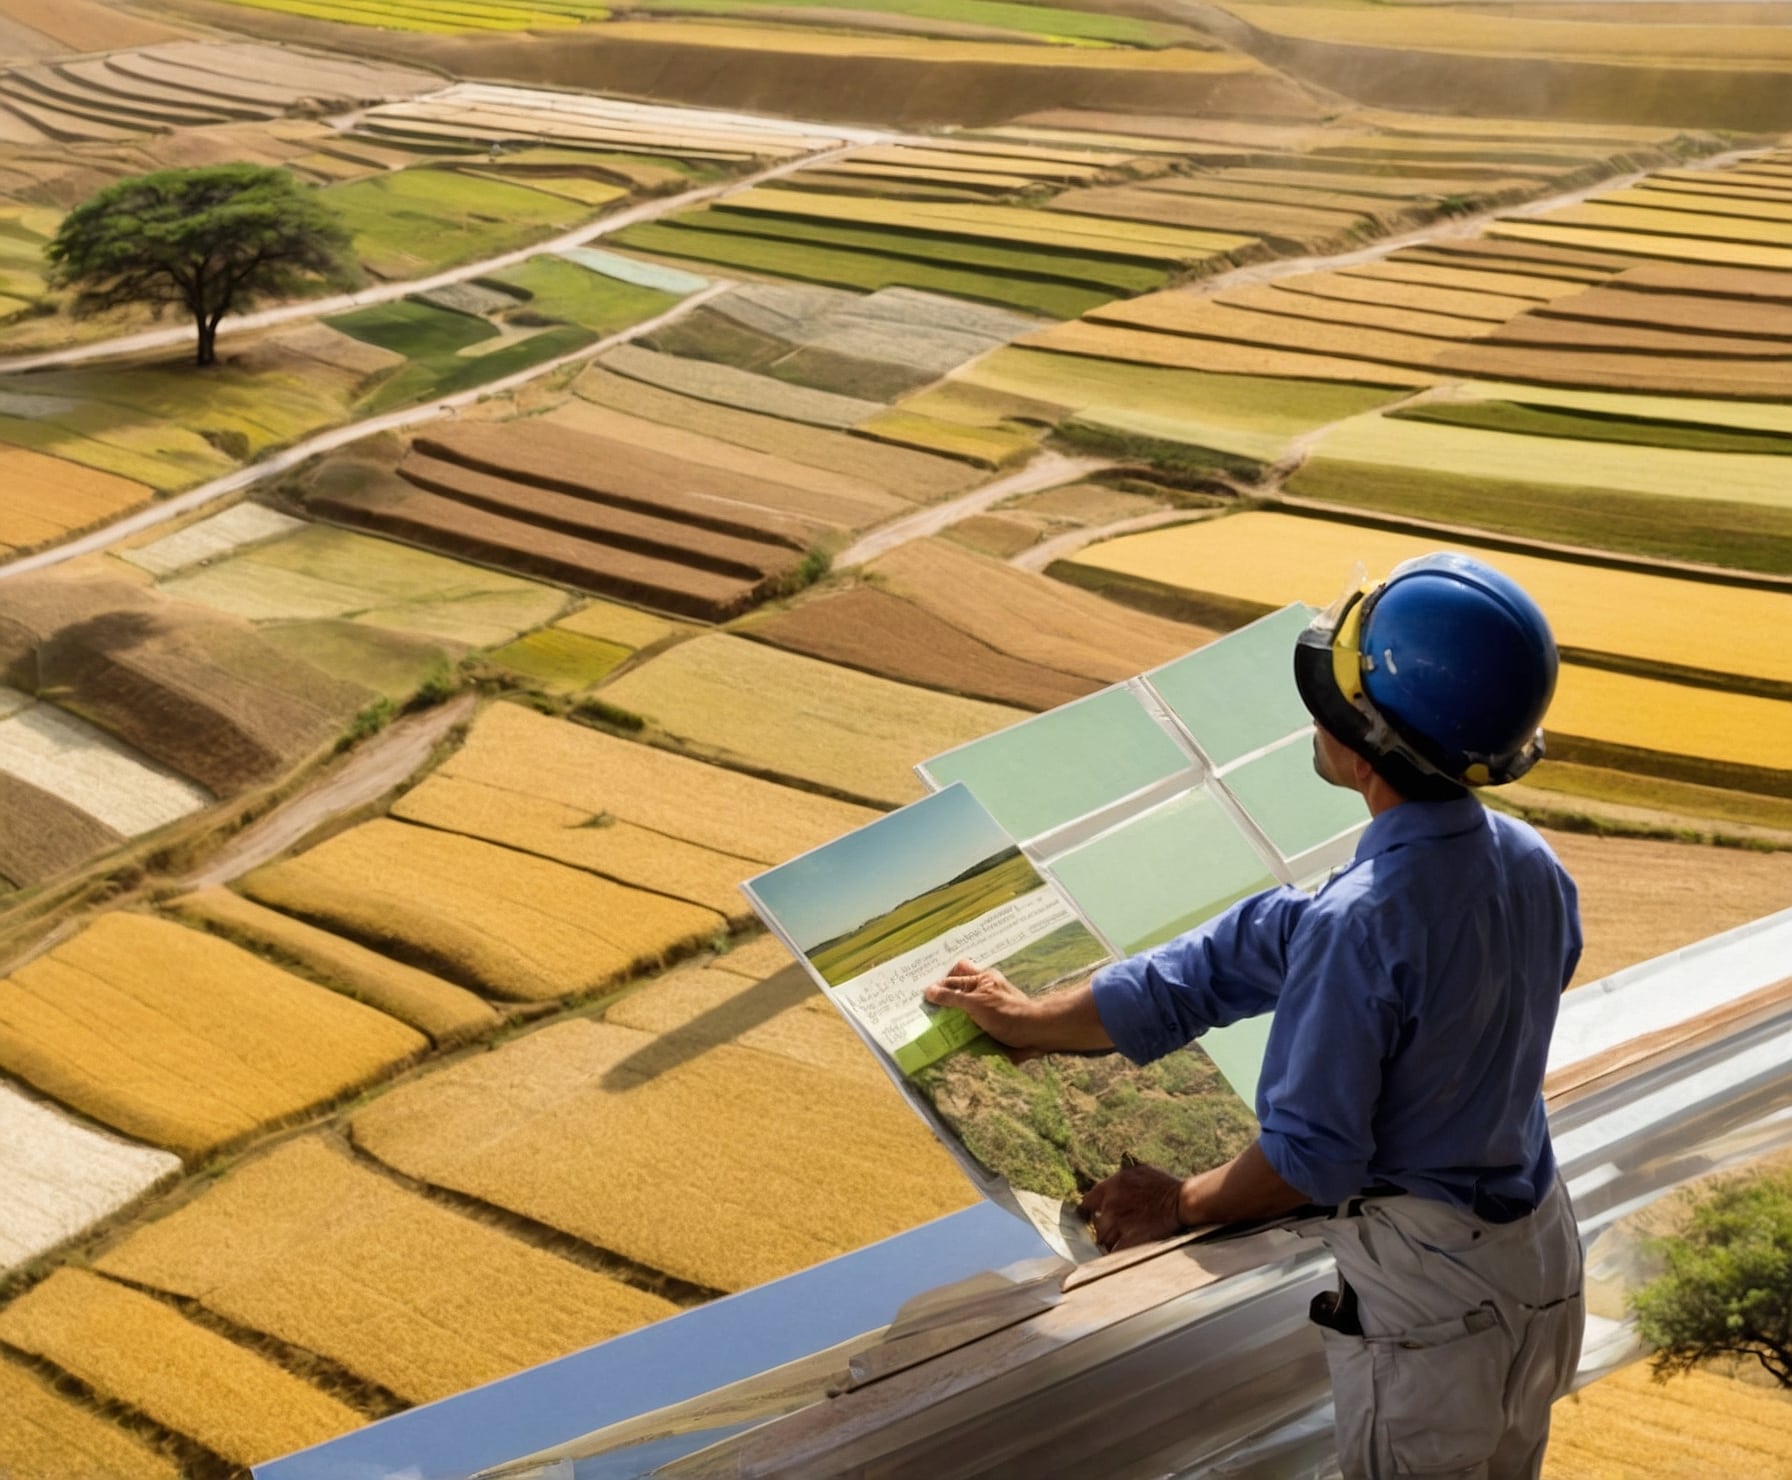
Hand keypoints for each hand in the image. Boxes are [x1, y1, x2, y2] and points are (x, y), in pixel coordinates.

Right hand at [922, 960, 1042, 1062]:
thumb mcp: (976, 1004)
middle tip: (923, 1011)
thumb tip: (929, 991)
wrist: (1036, 1034)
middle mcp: (985, 992)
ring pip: (962, 1010)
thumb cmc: (1008, 1014)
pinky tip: (948, 1039)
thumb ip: (952, 997)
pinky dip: (959, 1031)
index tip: (921, 996)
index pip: (954, 977)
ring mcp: (988, 1009)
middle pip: (957, 992)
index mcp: (983, 979)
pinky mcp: (990, 1025)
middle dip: (942, 1001)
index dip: (938, 985)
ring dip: (950, 1019)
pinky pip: (969, 1025)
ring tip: (930, 1028)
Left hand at [1078, 1162, 1188, 1251]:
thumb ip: (1121, 1179)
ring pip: (1103, 1240)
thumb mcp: (1139, 1172)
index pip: (1088, 1202)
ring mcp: (1119, 1222)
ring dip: (1110, 1243)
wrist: (1181, 1200)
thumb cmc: (1165, 1185)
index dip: (1088, 1212)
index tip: (1089, 1218)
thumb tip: (1111, 1186)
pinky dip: (1117, 1254)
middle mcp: (1111, 1203)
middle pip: (1096, 1224)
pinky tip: (1124, 1253)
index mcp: (1112, 1185)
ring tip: (1120, 1245)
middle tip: (1112, 1233)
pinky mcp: (1130, 1238)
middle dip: (1103, 1229)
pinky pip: (1115, 1252)